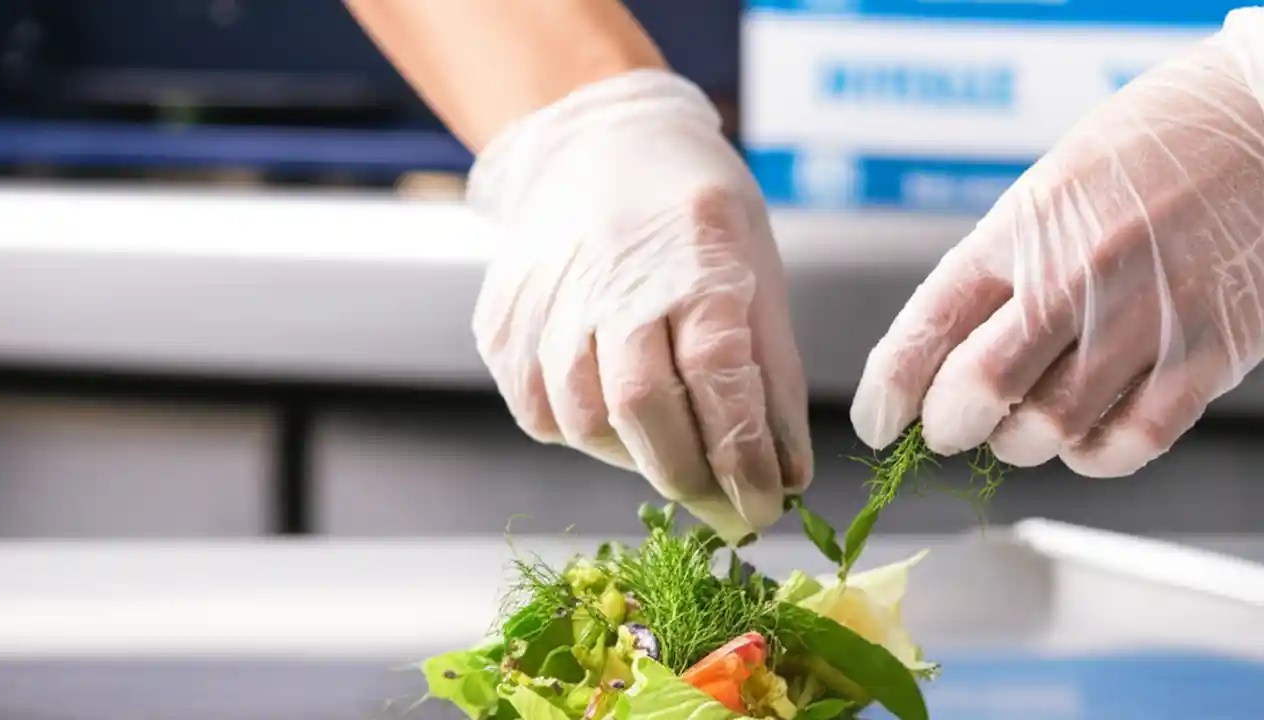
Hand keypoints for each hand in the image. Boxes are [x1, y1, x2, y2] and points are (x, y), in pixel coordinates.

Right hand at [469, 70, 811, 536]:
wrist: (596, 144)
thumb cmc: (692, 213)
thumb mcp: (758, 274)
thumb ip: (772, 378)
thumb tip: (787, 476)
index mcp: (691, 262)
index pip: (718, 381)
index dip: (743, 460)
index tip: (766, 505)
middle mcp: (610, 282)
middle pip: (641, 410)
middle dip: (688, 475)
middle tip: (721, 501)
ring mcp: (545, 302)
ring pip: (581, 421)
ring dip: (635, 457)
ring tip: (669, 446)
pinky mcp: (501, 323)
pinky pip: (537, 411)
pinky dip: (580, 432)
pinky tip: (611, 417)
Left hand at [851, 9, 1263, 476]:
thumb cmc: (1151, 152)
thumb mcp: (1050, 189)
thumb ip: (999, 269)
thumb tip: (942, 361)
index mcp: (1021, 229)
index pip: (927, 326)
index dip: (888, 390)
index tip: (876, 424)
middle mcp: (1075, 276)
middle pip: (978, 390)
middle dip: (948, 427)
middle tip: (950, 427)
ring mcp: (1144, 319)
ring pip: (1048, 429)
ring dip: (1020, 443)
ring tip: (1024, 420)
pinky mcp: (1208, 355)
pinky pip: (1130, 442)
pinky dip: (1092, 456)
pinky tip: (1085, 435)